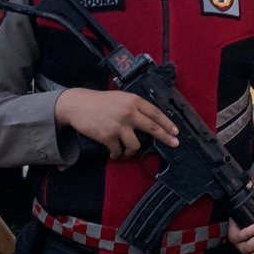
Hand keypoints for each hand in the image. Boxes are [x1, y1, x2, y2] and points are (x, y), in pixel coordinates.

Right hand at [54, 88, 178, 158]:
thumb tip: (151, 120)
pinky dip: (117, 155)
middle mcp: (129, 112)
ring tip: (126, 152)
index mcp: (133, 101)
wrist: (77, 105)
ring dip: (132, 152)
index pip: (155, 113)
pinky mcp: (108, 136)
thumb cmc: (100, 102)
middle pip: (152, 128)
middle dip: (165, 137)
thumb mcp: (121, 98)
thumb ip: (135, 107)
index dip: (167, 123)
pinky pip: (118, 151)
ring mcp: (118, 125)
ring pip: (135, 145)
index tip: (175, 131)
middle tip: (174, 143)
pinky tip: (115, 154)